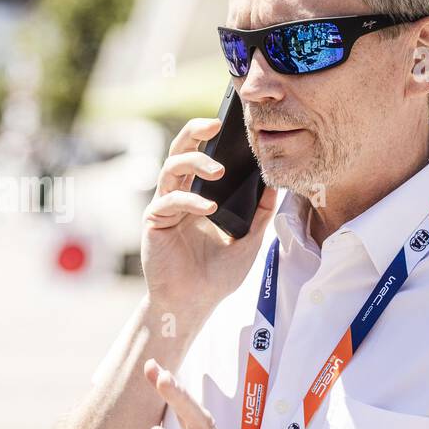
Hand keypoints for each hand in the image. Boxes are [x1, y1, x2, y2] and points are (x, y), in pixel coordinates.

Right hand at [142, 118, 275, 321]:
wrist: (194, 303)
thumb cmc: (216, 275)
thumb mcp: (248, 239)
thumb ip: (259, 211)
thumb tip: (275, 184)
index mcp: (197, 195)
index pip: (201, 157)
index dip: (210, 138)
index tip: (231, 125)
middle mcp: (178, 196)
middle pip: (179, 151)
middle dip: (194, 133)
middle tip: (214, 125)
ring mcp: (164, 207)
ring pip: (171, 168)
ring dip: (194, 163)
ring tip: (217, 171)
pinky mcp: (154, 222)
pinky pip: (168, 201)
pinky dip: (189, 201)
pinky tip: (208, 209)